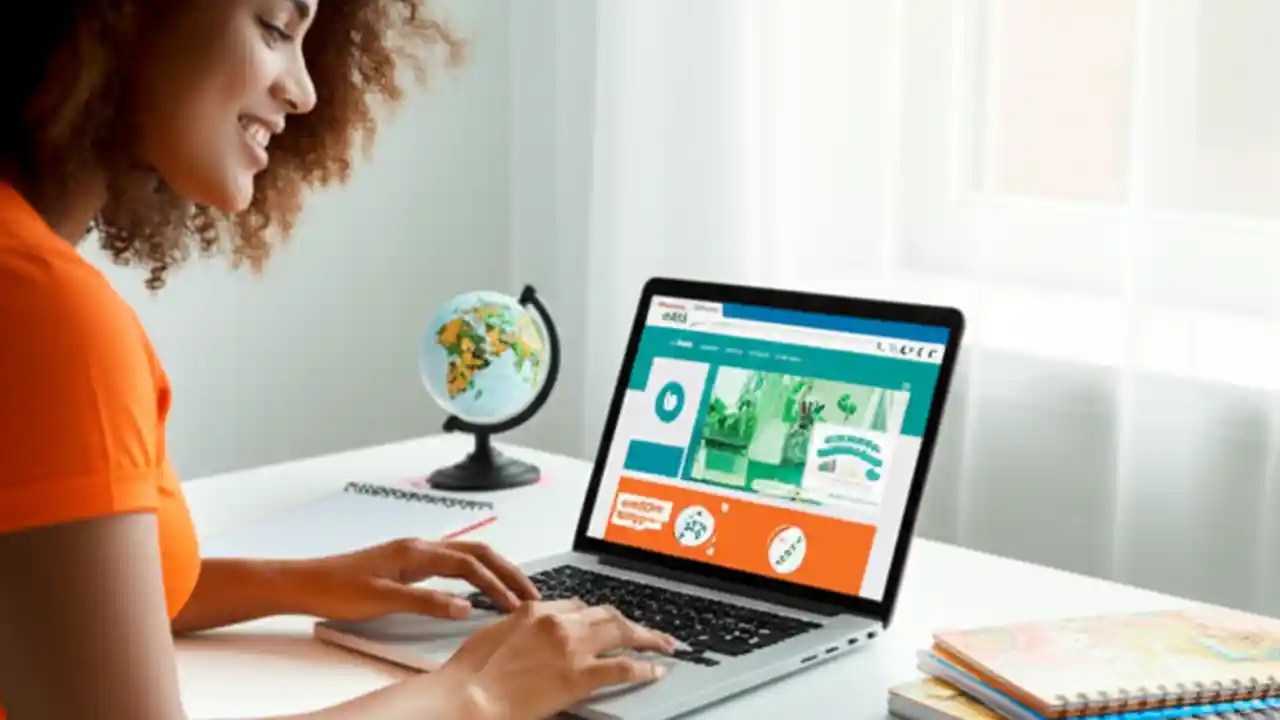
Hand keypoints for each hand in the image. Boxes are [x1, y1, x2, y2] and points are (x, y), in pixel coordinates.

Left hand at [286, 538, 540, 621]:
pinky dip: (473, 573)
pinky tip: (476, 587)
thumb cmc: (335, 588)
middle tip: (531, 591)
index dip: (497, 584)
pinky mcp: (405, 564)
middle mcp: (418, 547)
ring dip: (493, 570)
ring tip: (513, 588)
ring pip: (466, 555)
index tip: (516, 604)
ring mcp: (412, 554)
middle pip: (477, 552)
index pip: (470, 564)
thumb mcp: (383, 600)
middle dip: (508, 570)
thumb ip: (427, 602)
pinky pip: (451, 563)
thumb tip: (465, 606)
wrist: (303, 583)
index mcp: (416, 552)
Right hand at [443, 599, 677, 719]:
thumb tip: (531, 632)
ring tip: (662, 645)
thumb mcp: (494, 634)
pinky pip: (623, 667)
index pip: (576, 605)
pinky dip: (644, 667)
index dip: (594, 616)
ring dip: (646, 637)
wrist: (468, 697)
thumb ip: (519, 627)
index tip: (603, 624)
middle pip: (605, 614)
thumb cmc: (471, 673)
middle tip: (645, 632)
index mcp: (535, 609)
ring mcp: (572, 648)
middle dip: (628, 623)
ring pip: (621, 632)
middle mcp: (559, 622)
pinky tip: (654, 671)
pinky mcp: (580, 676)